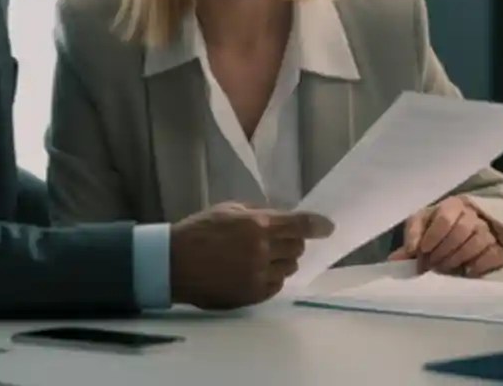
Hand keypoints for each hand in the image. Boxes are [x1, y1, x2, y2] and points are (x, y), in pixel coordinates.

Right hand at [170, 202, 333, 309]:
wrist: (174, 264)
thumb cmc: (198, 231)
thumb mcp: (227, 209)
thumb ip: (257, 212)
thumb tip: (282, 217)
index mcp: (256, 224)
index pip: (299, 225)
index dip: (317, 225)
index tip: (328, 227)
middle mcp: (261, 250)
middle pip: (297, 247)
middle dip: (292, 241)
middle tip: (277, 240)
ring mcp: (257, 275)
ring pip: (289, 267)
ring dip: (282, 260)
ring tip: (262, 257)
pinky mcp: (252, 294)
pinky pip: (277, 285)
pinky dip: (272, 277)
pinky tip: (255, 271)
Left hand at [388, 196, 502, 277]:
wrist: (459, 229)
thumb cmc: (435, 226)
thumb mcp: (420, 225)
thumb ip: (411, 238)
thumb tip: (401, 257)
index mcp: (452, 205)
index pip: (445, 216)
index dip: (433, 235)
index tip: (422, 251)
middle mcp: (473, 215)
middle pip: (462, 230)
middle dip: (443, 250)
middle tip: (431, 264)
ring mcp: (488, 231)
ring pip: (479, 241)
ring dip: (458, 258)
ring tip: (444, 269)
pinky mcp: (497, 248)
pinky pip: (495, 255)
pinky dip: (481, 265)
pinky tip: (467, 271)